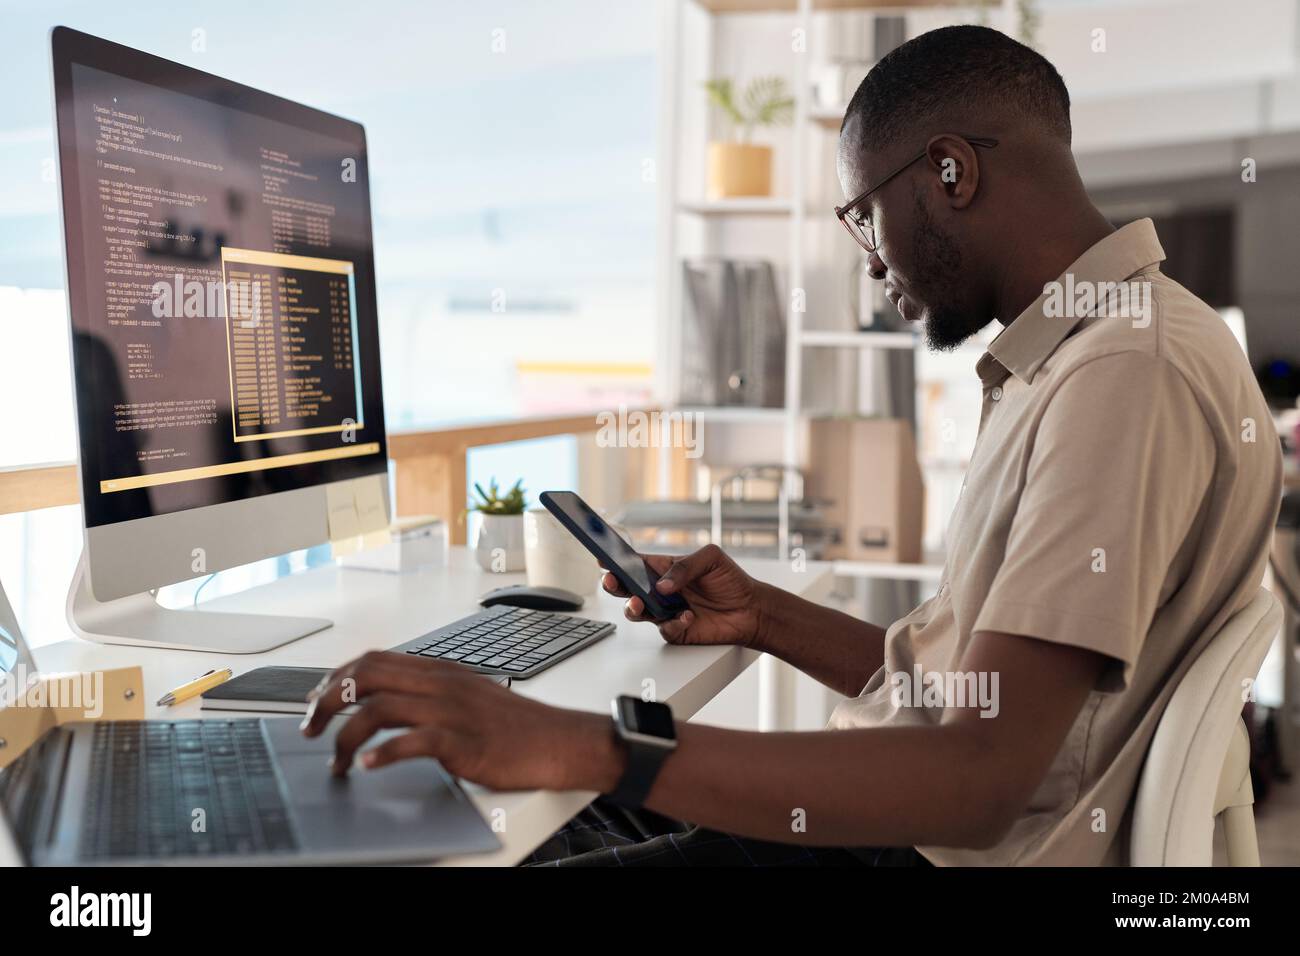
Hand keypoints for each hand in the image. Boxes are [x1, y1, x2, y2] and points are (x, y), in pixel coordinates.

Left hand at [300, 652, 621, 789]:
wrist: (556, 740)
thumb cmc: (514, 724)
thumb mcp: (466, 695)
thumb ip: (429, 693)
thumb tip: (386, 701)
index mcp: (439, 671)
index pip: (373, 659)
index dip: (337, 677)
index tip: (317, 700)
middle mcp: (440, 684)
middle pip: (367, 676)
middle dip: (327, 701)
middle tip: (310, 728)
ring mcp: (450, 711)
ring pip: (380, 708)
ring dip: (346, 735)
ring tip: (336, 760)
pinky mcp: (462, 742)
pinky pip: (413, 742)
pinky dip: (384, 753)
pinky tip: (369, 765)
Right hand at [603, 543, 765, 647]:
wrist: (751, 610)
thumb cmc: (731, 581)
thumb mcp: (712, 559)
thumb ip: (685, 567)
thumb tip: (662, 584)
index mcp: (665, 568)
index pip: (635, 563)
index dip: (617, 560)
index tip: (604, 558)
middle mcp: (661, 590)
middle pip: (628, 588)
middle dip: (614, 584)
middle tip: (612, 582)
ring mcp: (666, 611)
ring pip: (637, 611)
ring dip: (633, 607)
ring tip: (639, 603)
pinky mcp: (676, 630)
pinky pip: (664, 629)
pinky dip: (674, 623)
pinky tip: (688, 616)